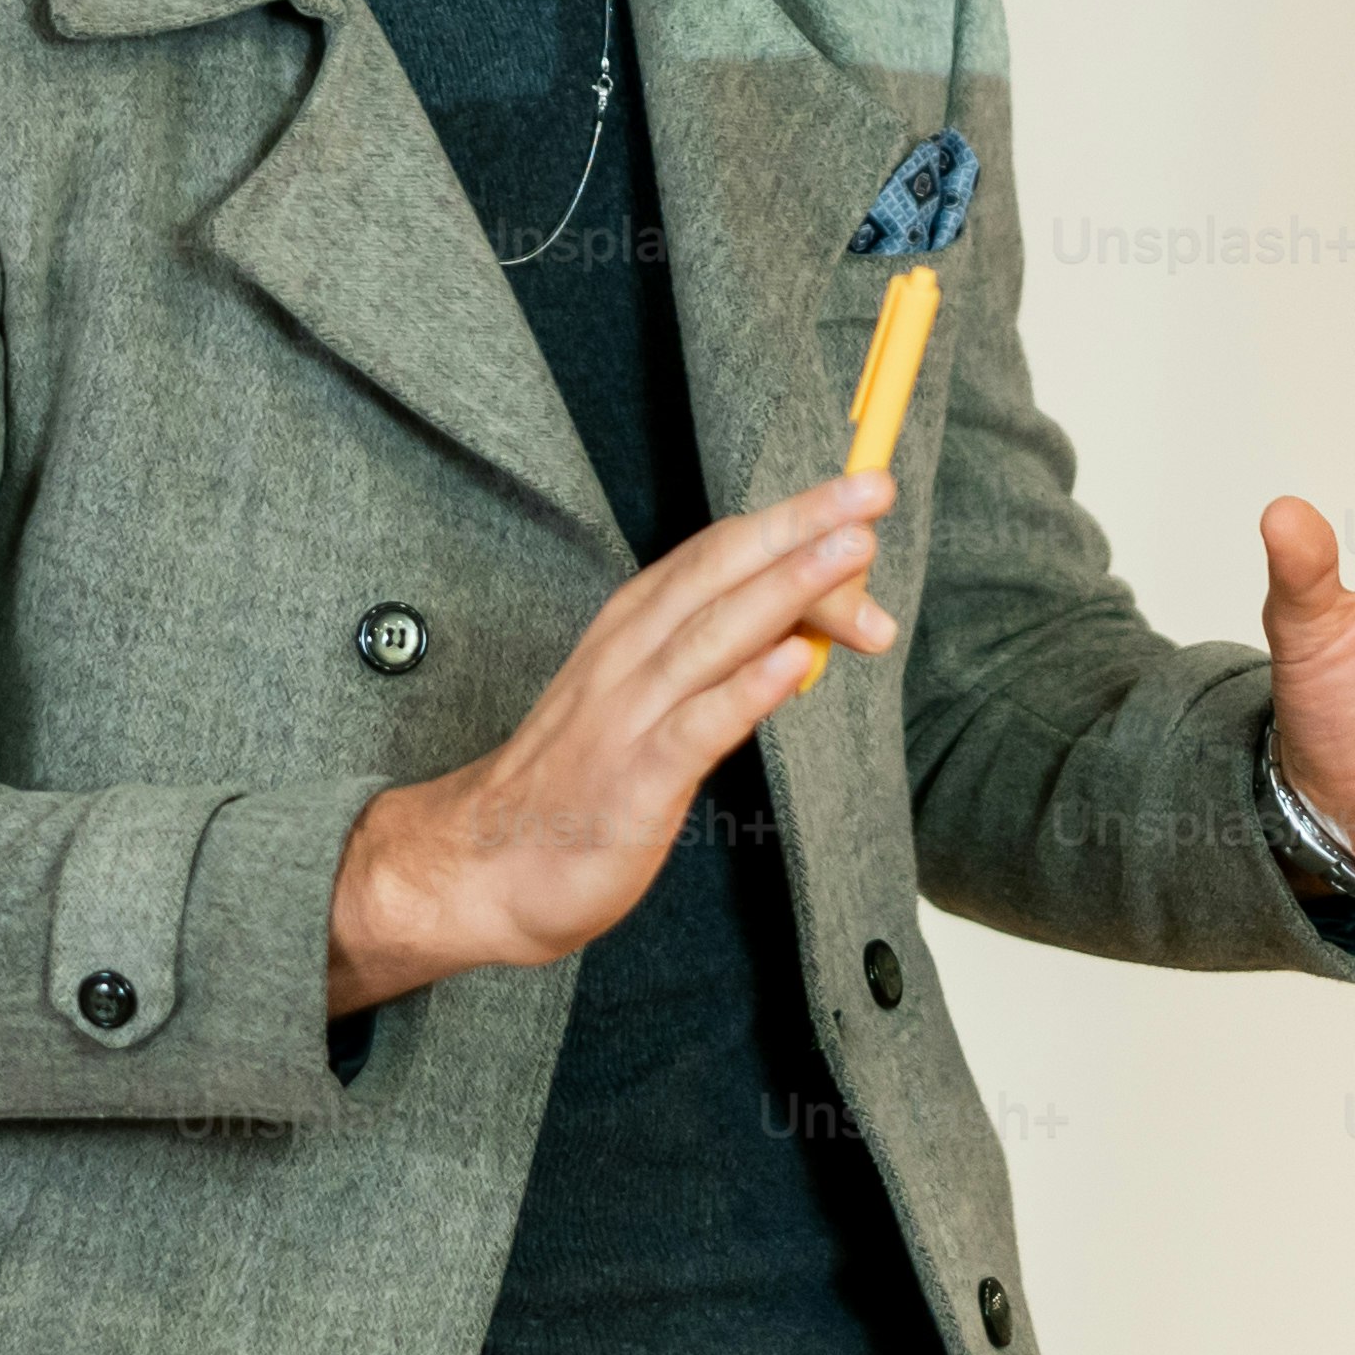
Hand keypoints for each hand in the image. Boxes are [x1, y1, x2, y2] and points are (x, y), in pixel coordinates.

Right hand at [325, 469, 895, 1012]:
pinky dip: (746, 689)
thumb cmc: (573, 781)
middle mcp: (629, 656)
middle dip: (800, 525)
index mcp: (631, 629)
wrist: (482, 865)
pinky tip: (793, 662)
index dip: (788, 518)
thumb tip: (801, 628)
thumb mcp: (641, 700)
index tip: (856, 493)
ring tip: (852, 550)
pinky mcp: (634, 779)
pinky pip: (696, 727)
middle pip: (721, 571)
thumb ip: (712, 662)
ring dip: (788, 586)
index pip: (717, 553)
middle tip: (872, 489)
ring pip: (715, 633)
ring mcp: (628, 715)